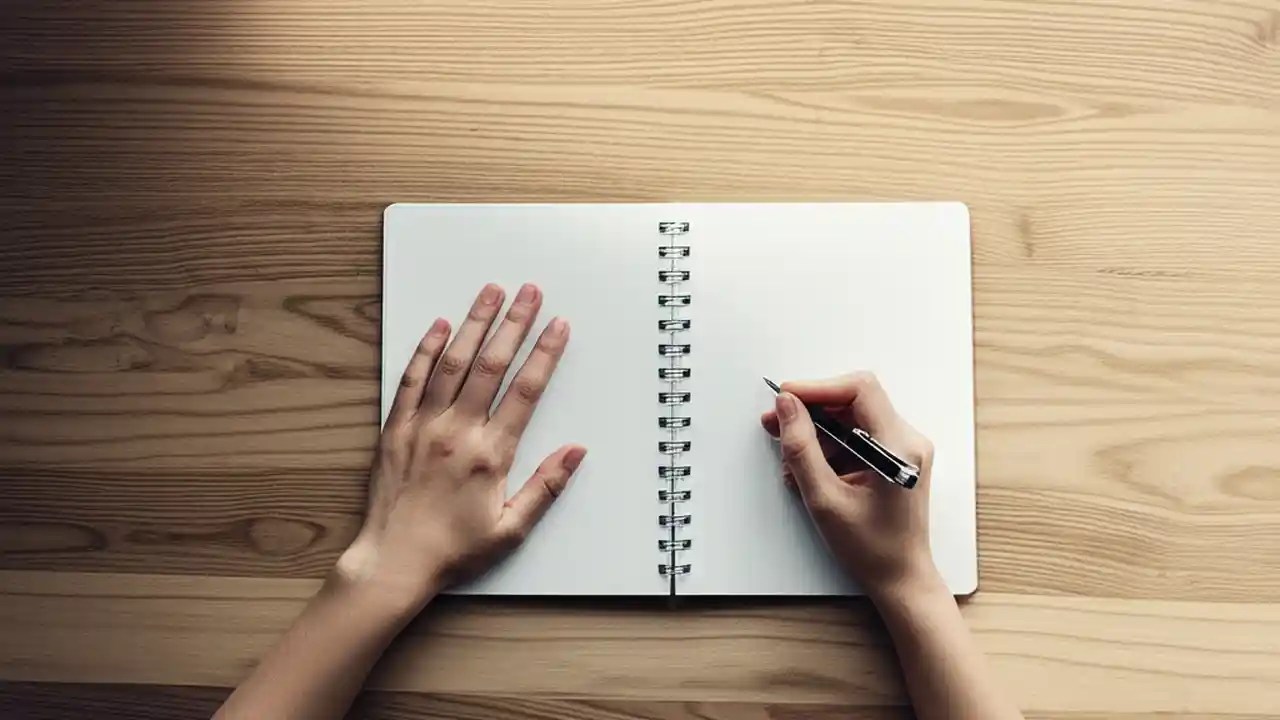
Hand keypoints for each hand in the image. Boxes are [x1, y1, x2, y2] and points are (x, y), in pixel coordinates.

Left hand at [335, 283, 584, 609]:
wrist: (393, 563)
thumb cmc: (453, 551)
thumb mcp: (511, 528)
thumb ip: (545, 486)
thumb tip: (576, 451)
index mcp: (490, 454)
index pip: (526, 391)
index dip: (546, 353)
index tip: (559, 325)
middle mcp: (457, 431)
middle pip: (491, 365)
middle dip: (514, 323)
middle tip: (529, 292)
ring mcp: (423, 426)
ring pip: (452, 363)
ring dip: (474, 324)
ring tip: (490, 292)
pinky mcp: (395, 430)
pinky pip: (411, 380)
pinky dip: (425, 350)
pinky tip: (440, 326)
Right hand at [761, 372, 935, 597]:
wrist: (900, 579)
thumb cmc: (872, 549)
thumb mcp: (824, 499)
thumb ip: (801, 449)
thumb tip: (786, 408)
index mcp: (898, 447)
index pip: (859, 389)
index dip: (817, 388)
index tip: (786, 398)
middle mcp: (906, 441)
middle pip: (853, 400)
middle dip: (811, 410)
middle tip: (777, 422)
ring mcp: (901, 449)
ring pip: (850, 418)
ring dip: (816, 432)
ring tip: (789, 458)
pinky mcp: (891, 459)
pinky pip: (855, 437)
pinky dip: (828, 448)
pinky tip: (808, 470)